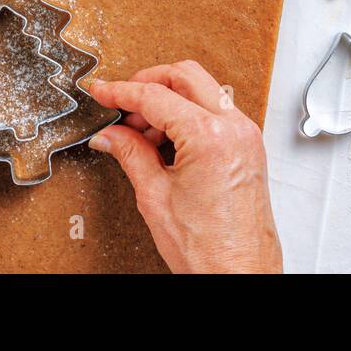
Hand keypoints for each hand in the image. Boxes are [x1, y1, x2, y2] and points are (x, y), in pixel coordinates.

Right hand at [88, 62, 282, 273]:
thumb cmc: (208, 249)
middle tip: (121, 103)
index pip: (156, 95)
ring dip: (169, 100)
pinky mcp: (249, 147)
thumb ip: (130, 154)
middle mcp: (234, 128)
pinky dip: (188, 115)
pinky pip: (215, 112)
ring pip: (202, 90)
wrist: (240, 275)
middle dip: (149, 82)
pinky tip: (164, 141)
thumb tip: (110, 135)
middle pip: (185, 75)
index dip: (121, 91)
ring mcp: (246, 136)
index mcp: (210, 136)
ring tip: (138, 132)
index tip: (102, 91)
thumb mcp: (154, 197)